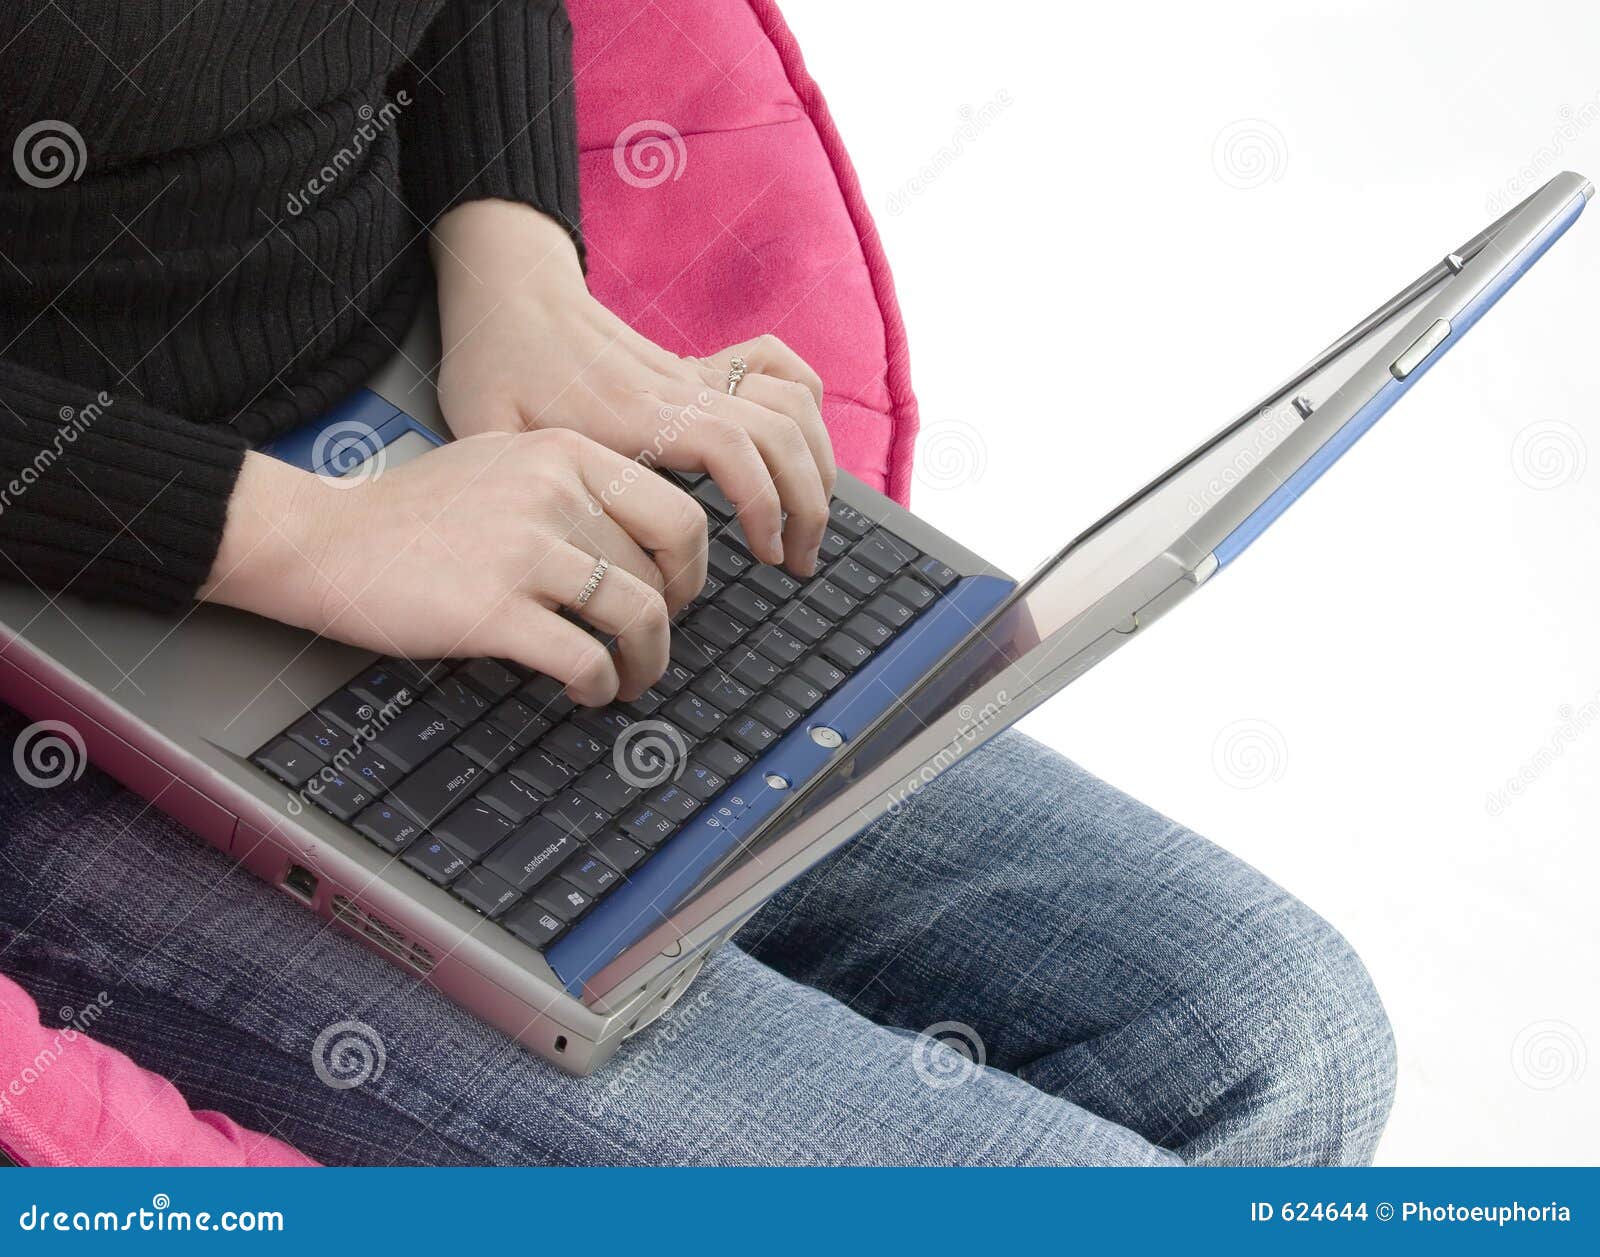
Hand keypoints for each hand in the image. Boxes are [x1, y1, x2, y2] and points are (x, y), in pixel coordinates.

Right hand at [201, 433, 706, 704]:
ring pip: (638, 617)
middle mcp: (554, 493)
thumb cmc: (411, 513)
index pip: (679, 514)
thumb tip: (642, 545)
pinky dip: (600, 685)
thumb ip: (572, 488)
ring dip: (646, 664)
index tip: (676, 597)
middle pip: (661, 575)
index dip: (691, 570)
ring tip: (628, 681)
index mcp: (564, 453)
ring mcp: (525, 550)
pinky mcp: (495, 609)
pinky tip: (586, 691)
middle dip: (667, 626)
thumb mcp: (503, 464)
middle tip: (648, 650)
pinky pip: (586, 658)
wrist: (325, 541)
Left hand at [430, 200, 836, 575]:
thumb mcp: (488, 436)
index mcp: (633, 413)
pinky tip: (803, 448)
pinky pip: (780, 368)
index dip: (764, 503)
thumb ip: (522, 495)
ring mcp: (697, 376)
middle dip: (809, 503)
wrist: (507, 297)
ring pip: (794, 404)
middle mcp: (679, 389)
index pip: (731, 447)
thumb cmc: (494, 367)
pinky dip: (808, 405)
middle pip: (782, 431)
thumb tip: (553, 559)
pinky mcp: (701, 370)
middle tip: (799, 562)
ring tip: (810, 523)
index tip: (765, 555)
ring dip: (818, 465)